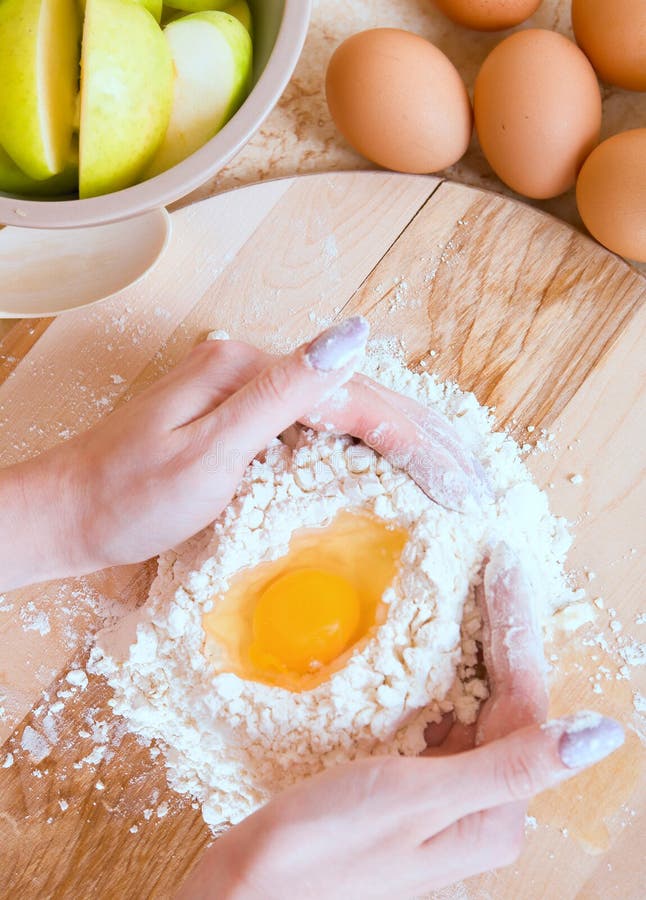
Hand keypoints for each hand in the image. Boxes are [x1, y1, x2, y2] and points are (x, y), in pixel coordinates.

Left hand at [0, 318, 485, 590]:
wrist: (68, 512)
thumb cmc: (129, 496)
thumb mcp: (208, 450)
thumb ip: (283, 393)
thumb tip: (353, 336)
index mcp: (247, 369)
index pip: (357, 400)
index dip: (417, 440)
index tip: (463, 481)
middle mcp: (251, 368)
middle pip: (360, 395)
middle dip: (425, 435)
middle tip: (477, 477)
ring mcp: (245, 391)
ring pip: (345, 407)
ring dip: (403, 437)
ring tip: (453, 467)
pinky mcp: (239, 417)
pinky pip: (318, 425)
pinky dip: (364, 445)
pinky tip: (389, 460)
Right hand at [177, 552, 622, 899]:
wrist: (249, 889)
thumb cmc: (330, 845)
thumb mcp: (424, 798)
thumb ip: (513, 766)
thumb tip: (603, 736)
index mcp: (495, 814)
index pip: (523, 705)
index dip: (516, 634)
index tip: (506, 572)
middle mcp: (478, 805)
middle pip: (502, 701)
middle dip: (497, 635)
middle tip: (491, 568)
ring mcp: (440, 794)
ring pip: (469, 704)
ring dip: (467, 650)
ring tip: (465, 590)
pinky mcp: (405, 784)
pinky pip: (434, 717)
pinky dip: (431, 677)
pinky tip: (424, 644)